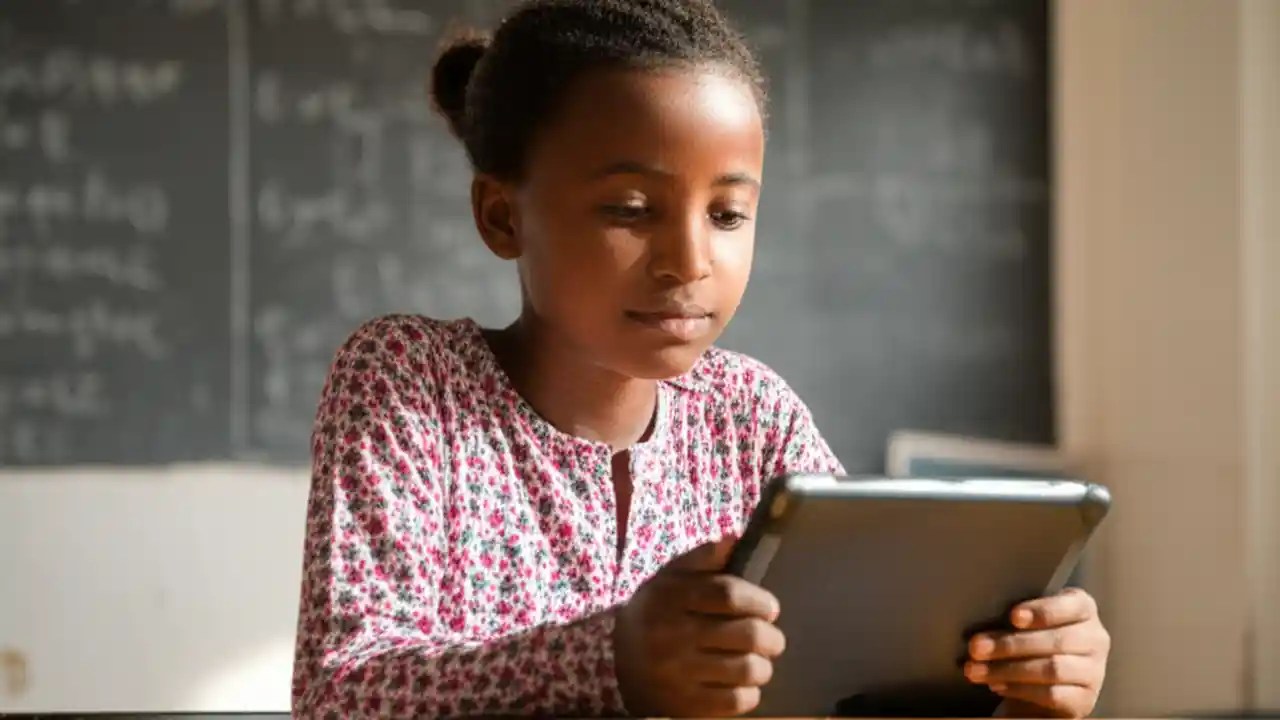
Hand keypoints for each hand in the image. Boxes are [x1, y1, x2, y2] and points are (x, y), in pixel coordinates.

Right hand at [613, 537, 785, 717]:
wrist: (615, 662)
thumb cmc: (654, 614)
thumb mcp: (669, 579)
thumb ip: (702, 558)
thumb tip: (736, 539)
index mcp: (671, 598)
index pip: (729, 594)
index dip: (759, 601)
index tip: (769, 609)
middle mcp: (673, 635)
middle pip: (746, 634)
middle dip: (771, 637)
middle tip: (772, 639)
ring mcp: (678, 673)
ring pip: (746, 670)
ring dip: (763, 666)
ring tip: (759, 662)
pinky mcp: (684, 705)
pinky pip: (734, 701)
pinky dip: (750, 693)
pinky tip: (744, 685)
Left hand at [965, 588, 1110, 717]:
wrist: (1041, 684)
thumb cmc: (1031, 641)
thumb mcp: (1028, 622)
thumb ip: (1017, 617)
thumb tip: (984, 621)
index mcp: (1083, 610)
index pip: (1073, 605)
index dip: (1043, 611)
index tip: (1013, 616)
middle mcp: (1095, 638)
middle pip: (1056, 641)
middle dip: (1011, 644)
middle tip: (976, 647)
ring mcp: (1093, 671)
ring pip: (1052, 669)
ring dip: (1007, 669)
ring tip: (976, 669)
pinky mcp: (1084, 700)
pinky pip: (1051, 694)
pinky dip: (1019, 689)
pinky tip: (997, 685)